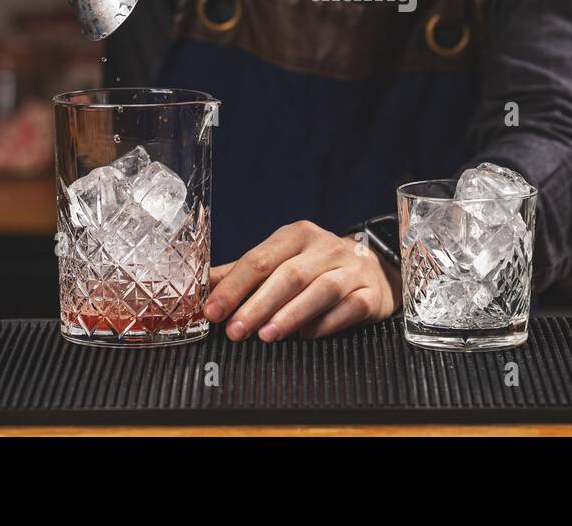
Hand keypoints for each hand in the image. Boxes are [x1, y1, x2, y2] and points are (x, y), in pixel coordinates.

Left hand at [204, 220, 400, 341]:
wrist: (374, 269)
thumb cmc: (316, 267)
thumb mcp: (280, 261)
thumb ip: (240, 274)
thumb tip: (198, 290)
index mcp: (297, 234)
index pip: (259, 259)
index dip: (233, 286)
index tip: (212, 311)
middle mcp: (325, 246)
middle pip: (289, 275)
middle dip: (258, 304)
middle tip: (235, 331)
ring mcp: (352, 268)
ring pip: (321, 289)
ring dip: (291, 314)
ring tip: (266, 336)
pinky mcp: (371, 292)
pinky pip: (350, 307)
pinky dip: (327, 322)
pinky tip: (308, 335)